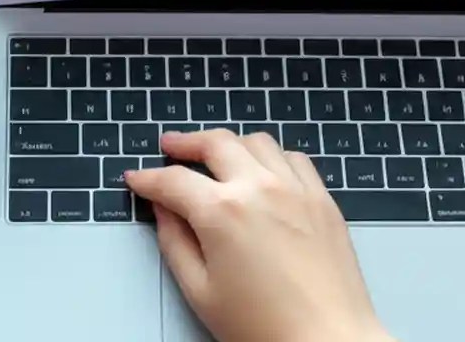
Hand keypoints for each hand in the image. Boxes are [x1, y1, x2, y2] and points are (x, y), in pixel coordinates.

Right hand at [125, 131, 393, 341]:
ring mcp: (295, 188)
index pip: (173, 180)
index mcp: (222, 212)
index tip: (137, 179)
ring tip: (215, 156)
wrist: (328, 339)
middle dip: (186, 142)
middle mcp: (259, 187)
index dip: (148, 178)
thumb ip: (174, 243)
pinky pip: (293, 158)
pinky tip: (263, 169)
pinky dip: (270, 155)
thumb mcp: (200, 291)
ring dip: (229, 144)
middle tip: (170, 147)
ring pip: (256, 142)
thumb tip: (163, 210)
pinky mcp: (322, 198)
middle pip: (215, 143)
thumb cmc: (264, 327)